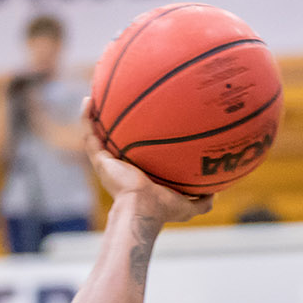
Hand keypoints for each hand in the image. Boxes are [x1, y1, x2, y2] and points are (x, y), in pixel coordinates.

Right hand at [82, 98, 211, 225]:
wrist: (142, 210)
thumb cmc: (164, 209)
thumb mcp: (190, 204)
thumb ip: (203, 199)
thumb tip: (217, 192)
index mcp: (140, 174)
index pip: (138, 152)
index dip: (140, 137)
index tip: (148, 118)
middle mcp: (122, 167)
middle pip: (117, 139)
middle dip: (117, 122)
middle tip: (122, 100)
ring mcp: (108, 163)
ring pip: (98, 134)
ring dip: (96, 115)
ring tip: (98, 92)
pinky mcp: (98, 160)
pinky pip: (89, 134)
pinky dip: (85, 117)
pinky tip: (88, 99)